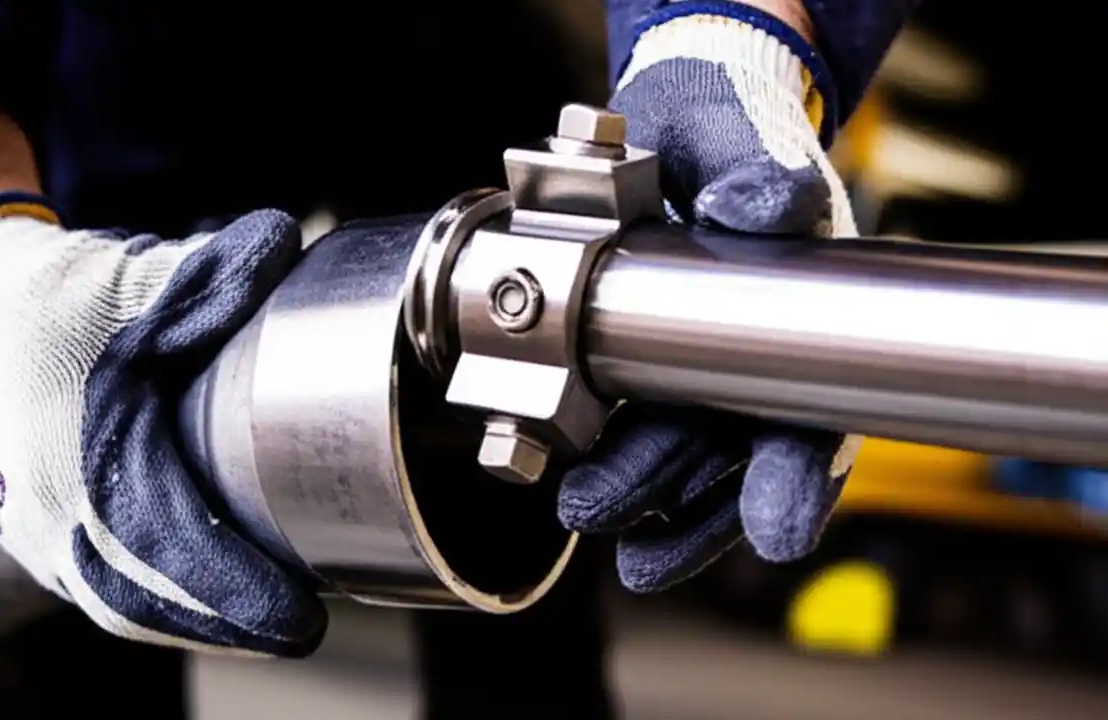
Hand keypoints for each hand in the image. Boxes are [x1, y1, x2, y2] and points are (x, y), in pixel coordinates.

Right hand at [0, 192, 326, 656]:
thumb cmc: (58, 298)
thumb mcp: (140, 277)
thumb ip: (217, 272)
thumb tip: (289, 249)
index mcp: (79, 456)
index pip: (171, 550)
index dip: (239, 591)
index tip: (302, 616)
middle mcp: (48, 512)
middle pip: (150, 603)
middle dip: (231, 625)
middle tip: (302, 628)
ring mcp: (33, 530)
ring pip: (123, 607)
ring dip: (196, 624)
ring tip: (266, 625)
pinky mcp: (35, 532)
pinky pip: (102, 593)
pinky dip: (160, 609)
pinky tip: (208, 609)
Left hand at [557, 5, 860, 591]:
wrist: (676, 120)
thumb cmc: (726, 128)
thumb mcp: (742, 135)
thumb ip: (758, 169)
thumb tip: (760, 208)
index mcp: (807, 317)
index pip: (819, 416)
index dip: (799, 477)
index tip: (779, 526)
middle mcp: (759, 357)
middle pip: (734, 458)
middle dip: (692, 511)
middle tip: (640, 547)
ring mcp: (698, 367)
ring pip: (677, 457)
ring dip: (637, 498)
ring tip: (588, 514)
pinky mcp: (638, 363)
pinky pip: (623, 425)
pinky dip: (601, 459)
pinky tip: (573, 487)